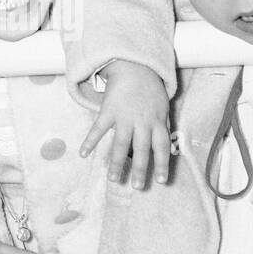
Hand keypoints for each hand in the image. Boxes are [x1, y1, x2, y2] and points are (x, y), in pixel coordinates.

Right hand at [78, 60, 170, 187]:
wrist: (135, 66)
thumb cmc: (151, 89)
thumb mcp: (163, 107)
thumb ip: (164, 126)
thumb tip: (168, 147)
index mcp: (157, 122)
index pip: (162, 147)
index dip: (162, 164)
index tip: (161, 180)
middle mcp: (142, 122)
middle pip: (142, 149)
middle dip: (140, 169)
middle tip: (137, 187)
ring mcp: (125, 117)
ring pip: (121, 144)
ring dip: (116, 162)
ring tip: (113, 179)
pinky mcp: (109, 110)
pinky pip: (99, 128)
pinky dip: (90, 141)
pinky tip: (84, 154)